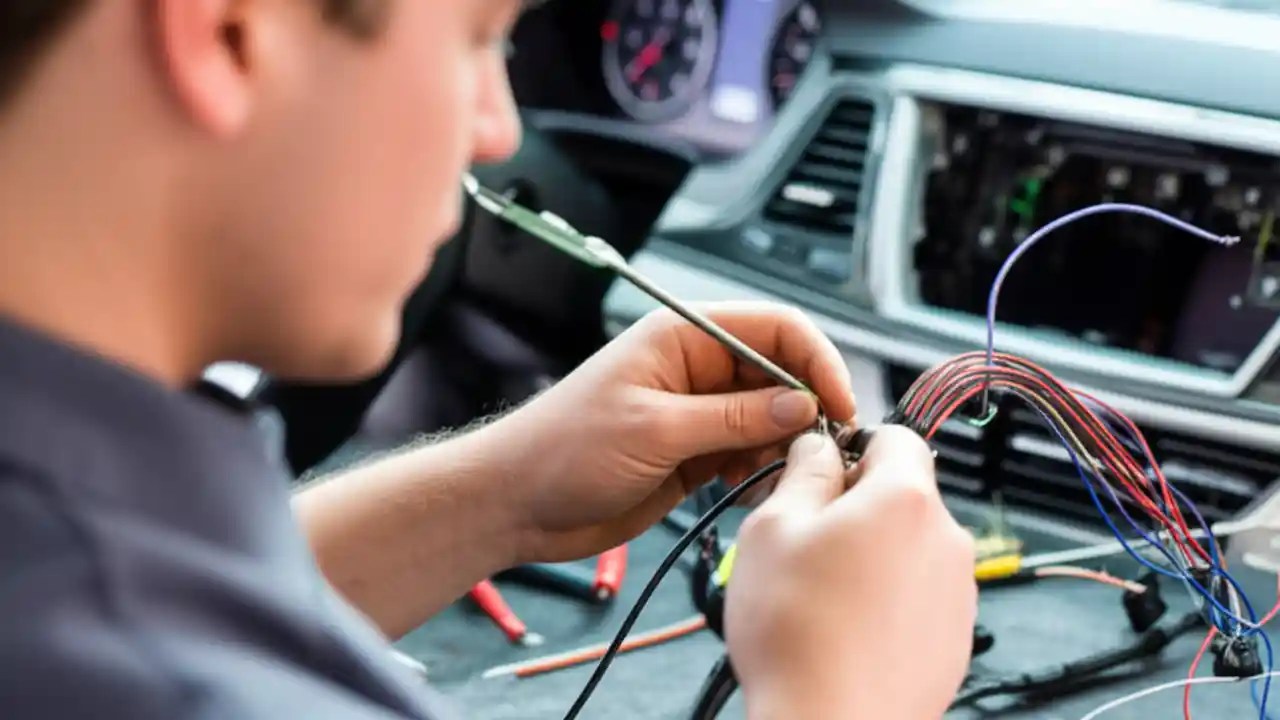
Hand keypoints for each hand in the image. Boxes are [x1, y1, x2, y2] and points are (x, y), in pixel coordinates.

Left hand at [495, 302, 855, 562]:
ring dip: (787, 446)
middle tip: (822, 451)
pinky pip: (751, 454)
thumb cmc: (564, 449)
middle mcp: (698, 369)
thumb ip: (734, 418)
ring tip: (782, 477)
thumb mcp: (655, 429)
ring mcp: (699, 413)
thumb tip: (803, 405)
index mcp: (684, 337)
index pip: (775, 327)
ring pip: (772, 419)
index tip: (838, 403)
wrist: (517, 503)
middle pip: (781, 373)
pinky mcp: (696, 455)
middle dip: (808, 408)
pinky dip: (764, 471)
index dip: (816, 359)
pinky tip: (755, 491)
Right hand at [725, 428, 975, 719]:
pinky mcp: (954, 639)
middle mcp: (947, 539)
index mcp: (906, 499)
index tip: (821, 472)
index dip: (853, 445)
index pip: (896, 436)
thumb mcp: (772, 528)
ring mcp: (957, 593)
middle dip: (857, 506)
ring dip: (871, 555)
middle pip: (904, 495)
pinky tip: (845, 628)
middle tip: (805, 541)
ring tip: (820, 595)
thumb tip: (819, 447)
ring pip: (909, 547)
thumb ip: (803, 472)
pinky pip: (918, 596)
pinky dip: (886, 600)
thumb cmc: (797, 634)